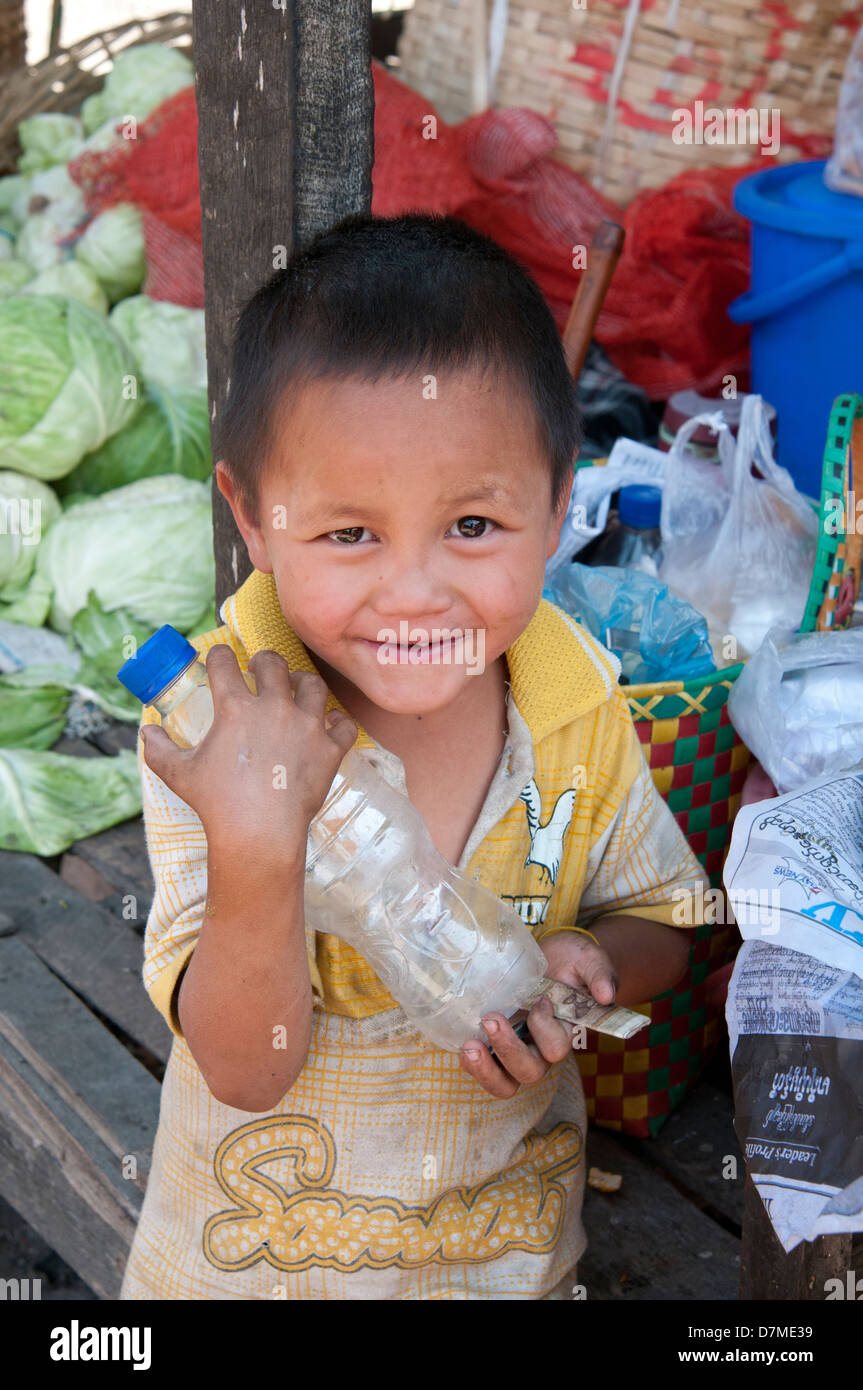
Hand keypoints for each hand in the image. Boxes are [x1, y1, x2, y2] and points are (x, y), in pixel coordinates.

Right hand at [139, 645, 357, 864]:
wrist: (259, 833)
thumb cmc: (216, 803)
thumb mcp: (178, 774)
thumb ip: (159, 749)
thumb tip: (147, 731)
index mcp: (235, 708)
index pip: (224, 662)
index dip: (218, 655)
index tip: (219, 659)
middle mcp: (274, 708)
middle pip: (273, 663)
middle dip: (263, 661)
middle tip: (260, 669)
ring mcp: (307, 727)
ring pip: (313, 685)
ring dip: (303, 683)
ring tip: (296, 689)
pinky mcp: (330, 750)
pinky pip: (344, 724)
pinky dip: (338, 722)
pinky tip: (330, 724)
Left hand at [458, 929, 618, 1099]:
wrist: (552, 956)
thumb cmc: (572, 960)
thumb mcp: (589, 959)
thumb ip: (600, 973)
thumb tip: (607, 994)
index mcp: (565, 1031)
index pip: (556, 1048)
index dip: (544, 1028)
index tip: (540, 998)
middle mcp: (540, 1048)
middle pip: (529, 1072)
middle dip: (508, 1051)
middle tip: (489, 1020)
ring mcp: (517, 1048)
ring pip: (505, 1083)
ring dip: (485, 1070)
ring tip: (469, 1046)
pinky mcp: (496, 1043)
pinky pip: (485, 1069)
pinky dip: (471, 1064)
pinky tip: (461, 1044)